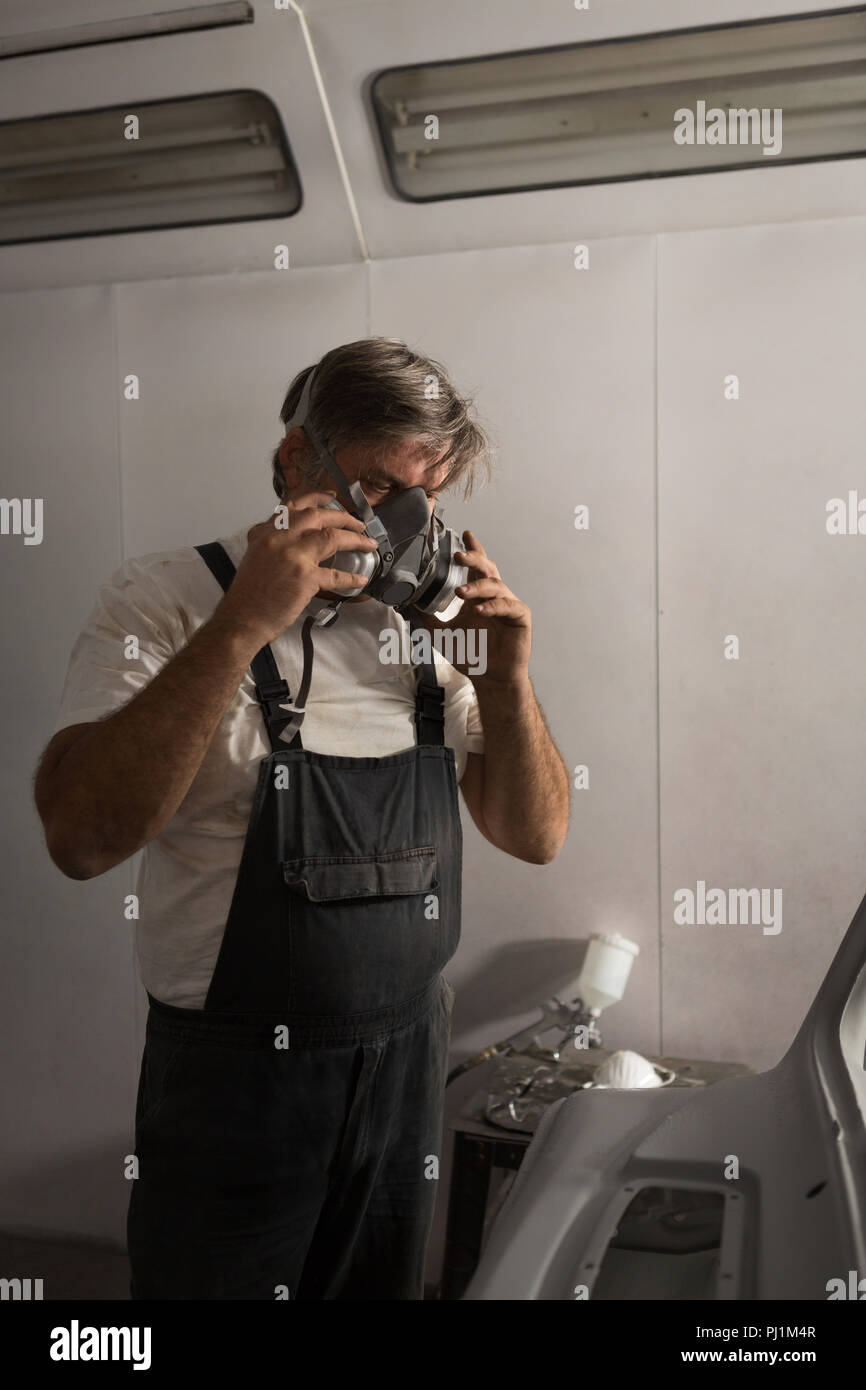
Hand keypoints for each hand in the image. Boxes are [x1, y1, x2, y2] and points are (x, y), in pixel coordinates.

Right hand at [214, 492, 377, 649]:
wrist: (241, 619)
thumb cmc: (247, 594)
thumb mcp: (254, 555)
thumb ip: (271, 540)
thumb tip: (291, 535)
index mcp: (266, 533)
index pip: (293, 505)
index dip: (316, 497)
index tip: (332, 498)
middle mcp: (280, 539)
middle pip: (317, 516)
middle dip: (342, 517)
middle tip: (357, 524)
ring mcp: (294, 557)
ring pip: (332, 537)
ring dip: (355, 539)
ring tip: (368, 544)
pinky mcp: (305, 579)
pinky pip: (336, 575)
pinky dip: (351, 577)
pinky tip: (360, 579)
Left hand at [414, 529, 530, 684]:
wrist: (490, 678)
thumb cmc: (472, 655)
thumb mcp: (442, 635)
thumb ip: (426, 619)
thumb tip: (406, 605)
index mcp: (478, 596)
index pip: (476, 568)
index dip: (473, 550)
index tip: (466, 534)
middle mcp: (494, 597)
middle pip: (487, 569)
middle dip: (473, 559)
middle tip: (459, 556)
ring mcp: (508, 606)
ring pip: (496, 586)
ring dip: (478, 586)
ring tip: (461, 592)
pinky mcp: (520, 618)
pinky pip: (508, 606)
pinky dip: (493, 606)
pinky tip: (480, 610)